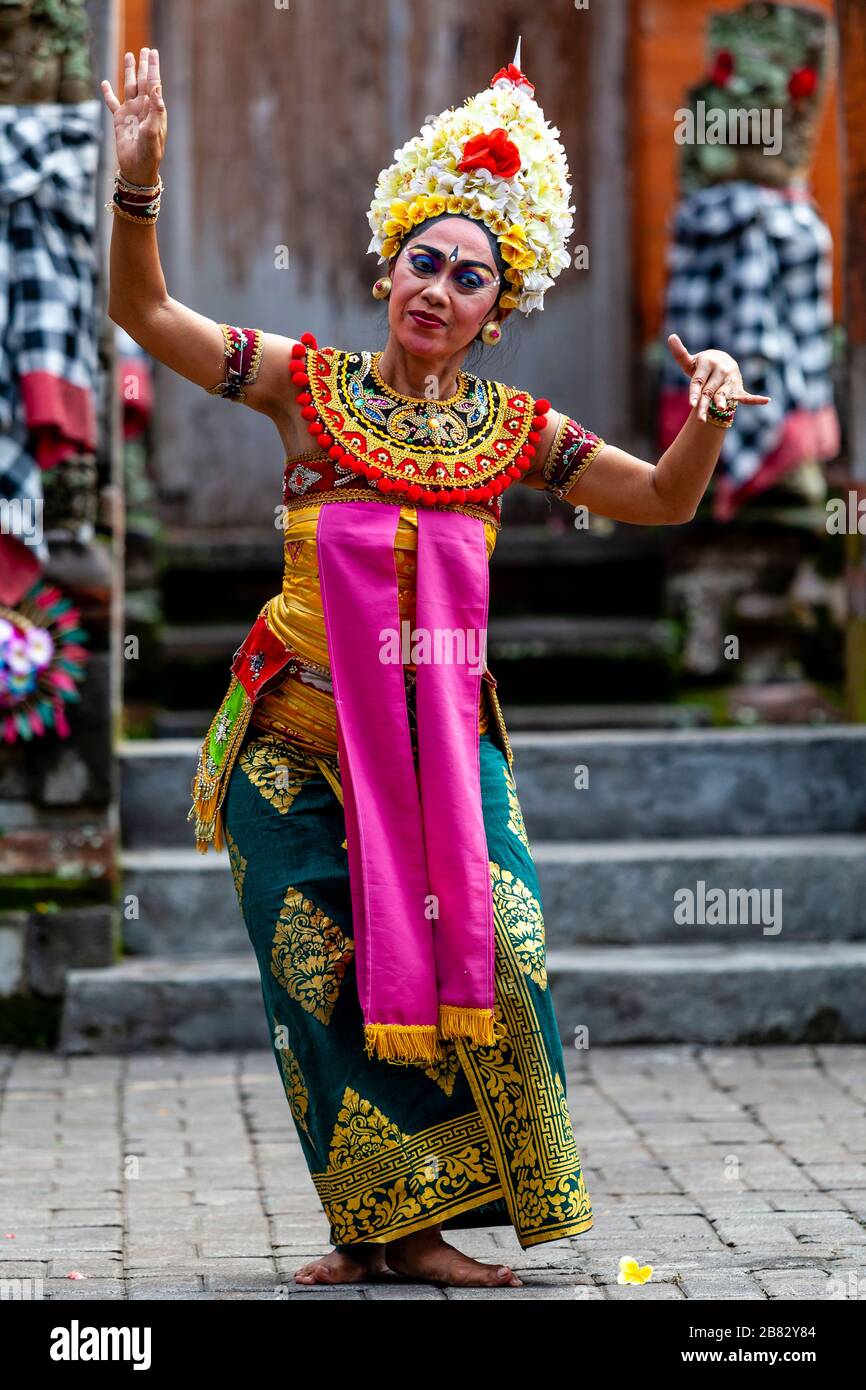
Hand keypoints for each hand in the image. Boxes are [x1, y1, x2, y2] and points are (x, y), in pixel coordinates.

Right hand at [100, 47, 165, 186]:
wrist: (137, 170)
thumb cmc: (149, 154)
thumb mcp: (153, 131)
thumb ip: (156, 109)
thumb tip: (158, 86)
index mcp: (154, 110)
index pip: (154, 83)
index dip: (153, 67)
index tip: (153, 52)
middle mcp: (143, 108)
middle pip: (143, 80)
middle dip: (144, 65)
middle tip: (146, 49)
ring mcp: (130, 112)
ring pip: (129, 86)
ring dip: (129, 71)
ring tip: (130, 55)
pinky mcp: (119, 120)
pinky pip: (112, 102)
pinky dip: (108, 93)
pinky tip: (104, 83)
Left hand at [667, 334, 770, 421]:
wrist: (722, 363)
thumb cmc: (702, 367)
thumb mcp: (691, 362)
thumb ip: (680, 353)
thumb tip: (671, 337)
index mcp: (707, 363)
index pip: (698, 381)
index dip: (695, 393)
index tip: (692, 404)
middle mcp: (720, 370)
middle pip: (709, 392)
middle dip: (705, 405)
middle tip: (699, 420)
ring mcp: (730, 380)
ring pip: (725, 393)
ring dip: (724, 401)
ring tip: (722, 408)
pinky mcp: (738, 388)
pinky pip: (747, 395)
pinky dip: (756, 399)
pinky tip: (766, 400)